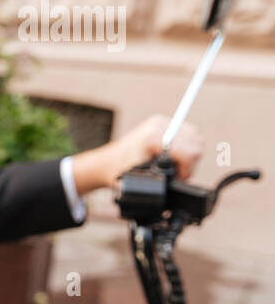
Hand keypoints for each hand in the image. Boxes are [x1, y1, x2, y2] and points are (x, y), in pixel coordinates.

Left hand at [72, 114, 204, 193]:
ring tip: (175, 165)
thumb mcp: (140, 182)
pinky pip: (188, 133)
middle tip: (177, 173)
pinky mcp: (161, 122)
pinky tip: (174, 156)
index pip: (190, 151)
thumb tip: (182, 182)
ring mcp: (160, 121)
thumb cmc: (120, 173)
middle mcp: (158, 125)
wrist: (107, 162)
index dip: (188, 169)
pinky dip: (186, 146)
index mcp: (153, 138)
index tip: (179, 177)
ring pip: (195, 137)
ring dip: (190, 154)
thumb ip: (163, 180)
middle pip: (196, 143)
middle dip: (190, 162)